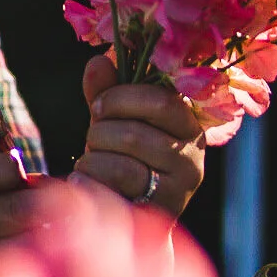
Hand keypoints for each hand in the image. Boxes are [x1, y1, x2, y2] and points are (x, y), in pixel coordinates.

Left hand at [72, 56, 205, 217]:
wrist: (133, 214)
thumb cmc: (124, 158)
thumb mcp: (117, 122)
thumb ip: (108, 93)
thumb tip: (98, 61)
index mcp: (188, 126)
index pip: (161, 101)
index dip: (121, 98)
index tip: (98, 107)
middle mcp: (192, 158)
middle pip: (134, 134)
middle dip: (100, 133)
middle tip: (92, 140)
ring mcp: (178, 191)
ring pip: (121, 165)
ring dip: (91, 159)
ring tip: (88, 162)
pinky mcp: (154, 215)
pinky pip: (111, 192)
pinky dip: (88, 180)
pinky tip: (84, 180)